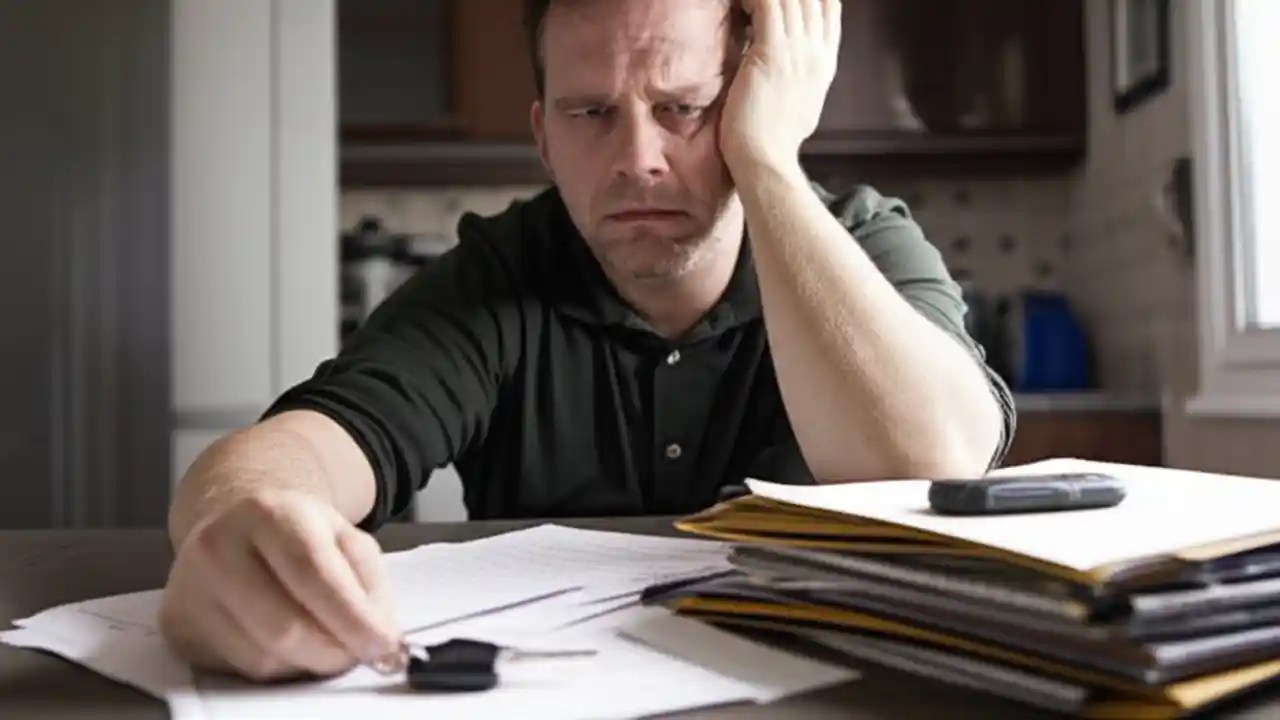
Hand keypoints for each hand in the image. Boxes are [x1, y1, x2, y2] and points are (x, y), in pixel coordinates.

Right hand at [159, 489, 400, 680]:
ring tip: (324, 642)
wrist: (230, 519)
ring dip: (307, 663)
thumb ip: (369, 585)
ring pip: (262, 658)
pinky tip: (286, 643)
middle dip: (333, 652)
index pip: (312, 573)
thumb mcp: (344, 537)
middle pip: (283, 627)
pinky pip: (238, 669)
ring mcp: (189, 589)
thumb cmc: (295, 531)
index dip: (352, 618)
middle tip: (359, 655)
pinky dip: (277, 667)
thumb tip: (382, 641)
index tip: (384, 646)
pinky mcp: (177, 626)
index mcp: (267, 513)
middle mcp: (218, 547)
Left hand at [720, 0, 840, 172]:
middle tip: (759, 4)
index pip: (829, 7)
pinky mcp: (770, 51)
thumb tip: (792, 67)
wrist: (766, 157)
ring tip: (746, 4)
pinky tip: (739, 5)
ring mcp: (797, 50)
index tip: (782, 2)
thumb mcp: (803, 101)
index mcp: (825, 62)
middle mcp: (816, 51)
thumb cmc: (775, 138)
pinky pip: (766, 4)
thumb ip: (803, 76)